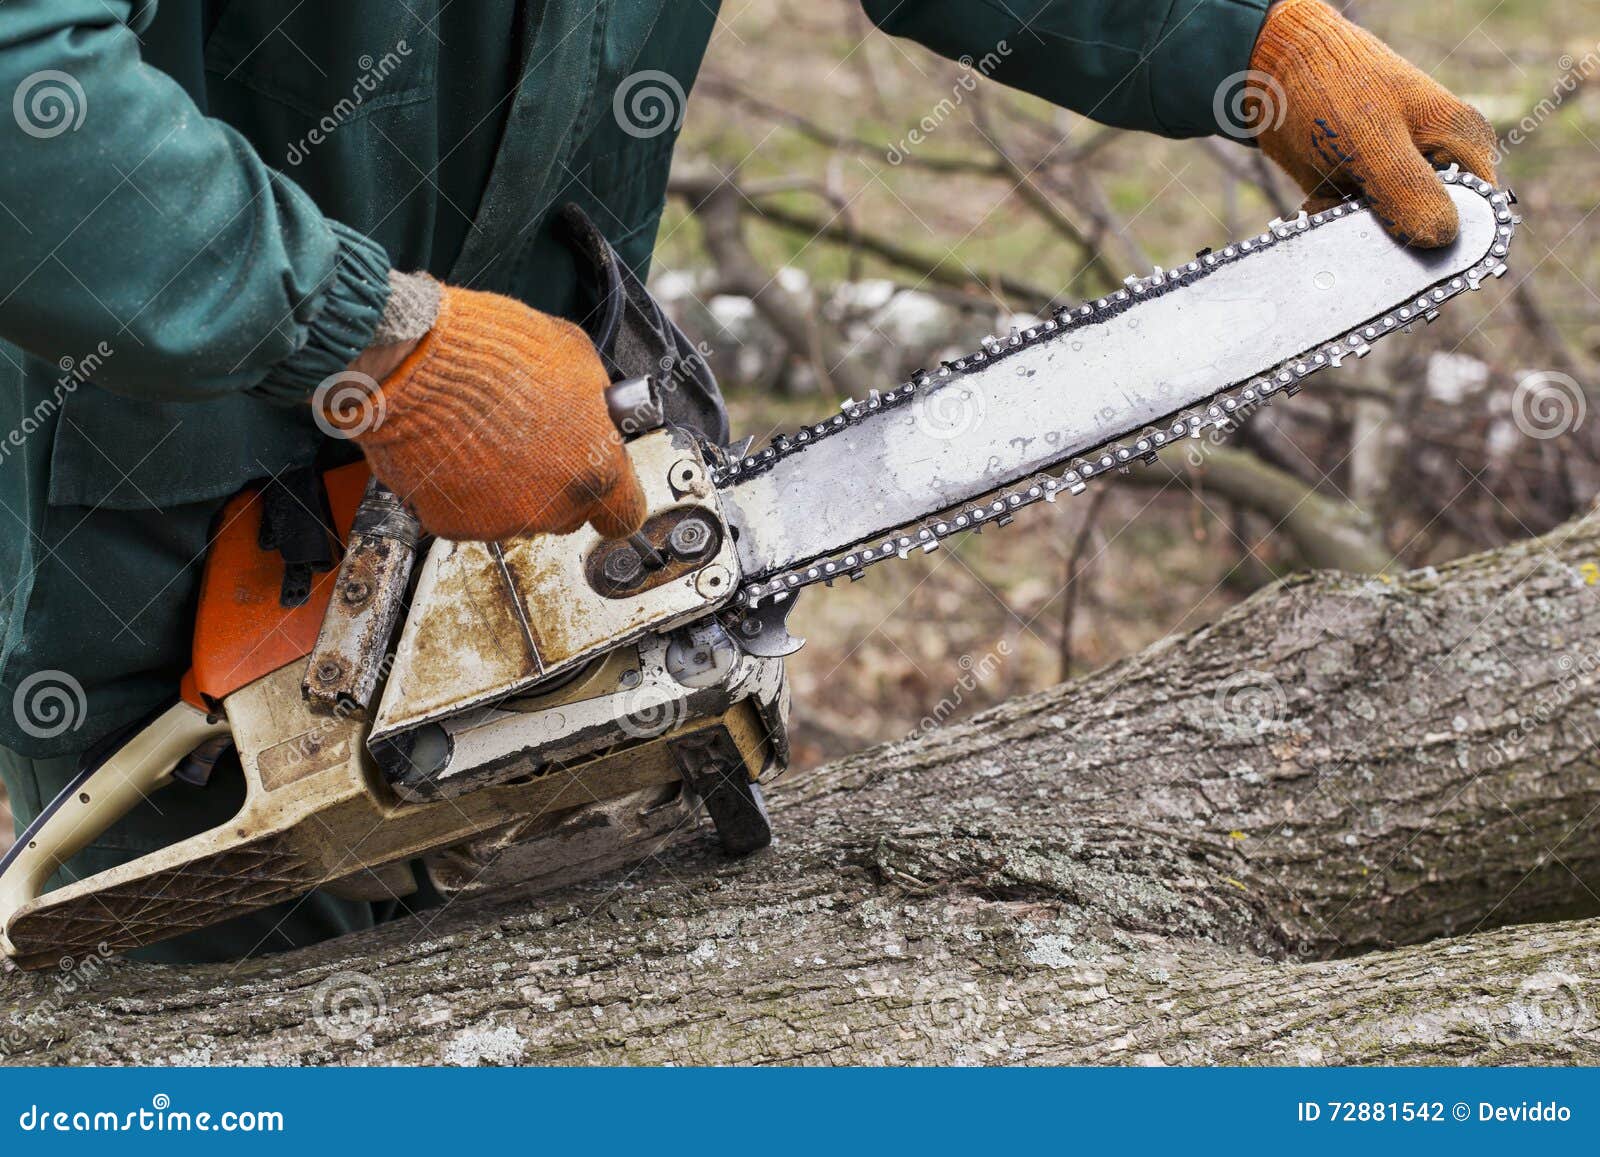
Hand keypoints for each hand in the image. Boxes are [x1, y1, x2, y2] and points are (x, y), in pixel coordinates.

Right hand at [323, 285, 647, 541]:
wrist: (414, 359)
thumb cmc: (491, 350)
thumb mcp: (575, 357)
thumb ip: (595, 402)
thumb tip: (598, 411)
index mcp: (596, 469)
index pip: (624, 516)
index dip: (612, 497)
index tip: (601, 483)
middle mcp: (554, 507)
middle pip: (568, 513)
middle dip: (556, 483)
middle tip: (531, 440)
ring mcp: (503, 521)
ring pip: (518, 514)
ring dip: (508, 486)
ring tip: (485, 437)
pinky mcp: (453, 524)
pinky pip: (469, 513)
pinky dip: (463, 490)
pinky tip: (457, 450)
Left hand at [1247, 0, 1497, 246]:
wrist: (1272, 69)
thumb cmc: (1332, 88)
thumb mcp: (1371, 141)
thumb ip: (1407, 189)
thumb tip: (1442, 239)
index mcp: (1463, 147)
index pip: (1479, 219)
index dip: (1448, 248)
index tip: (1405, 256)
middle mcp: (1438, 167)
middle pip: (1431, 234)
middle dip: (1391, 242)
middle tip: (1354, 220)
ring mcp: (1400, 182)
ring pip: (1388, 238)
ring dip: (1353, 235)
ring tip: (1330, 202)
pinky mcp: (1363, 193)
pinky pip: (1354, 231)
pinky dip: (1331, 226)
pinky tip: (1315, 201)